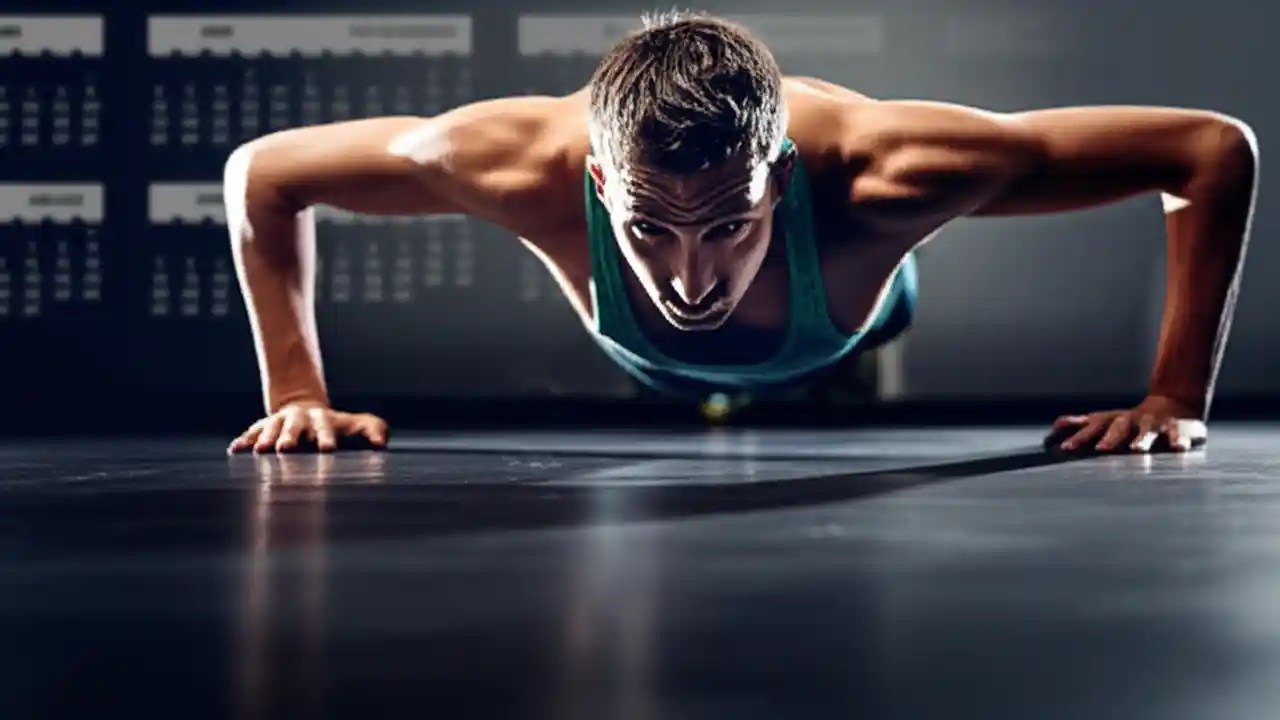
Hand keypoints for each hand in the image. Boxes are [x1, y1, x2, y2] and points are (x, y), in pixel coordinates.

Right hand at [227, 402, 389, 453]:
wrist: (301, 409)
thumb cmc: (332, 425)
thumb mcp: (354, 424)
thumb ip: (372, 429)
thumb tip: (382, 444)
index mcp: (322, 420)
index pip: (325, 428)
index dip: (326, 437)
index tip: (327, 449)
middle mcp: (298, 419)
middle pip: (294, 426)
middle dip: (290, 437)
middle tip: (285, 449)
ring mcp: (278, 422)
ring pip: (270, 429)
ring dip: (264, 439)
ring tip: (260, 451)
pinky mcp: (262, 428)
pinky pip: (250, 433)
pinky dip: (243, 441)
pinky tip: (235, 450)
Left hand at [1047, 395, 1206, 452]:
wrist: (1172, 405)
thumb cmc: (1130, 420)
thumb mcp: (1104, 420)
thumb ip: (1080, 425)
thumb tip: (1054, 427)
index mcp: (1112, 421)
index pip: (1092, 428)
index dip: (1079, 437)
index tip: (1065, 448)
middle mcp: (1131, 420)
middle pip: (1118, 427)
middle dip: (1109, 438)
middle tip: (1101, 449)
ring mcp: (1153, 424)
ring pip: (1147, 431)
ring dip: (1142, 440)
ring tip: (1137, 450)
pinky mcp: (1176, 428)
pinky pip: (1177, 434)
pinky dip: (1178, 441)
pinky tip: (1178, 449)